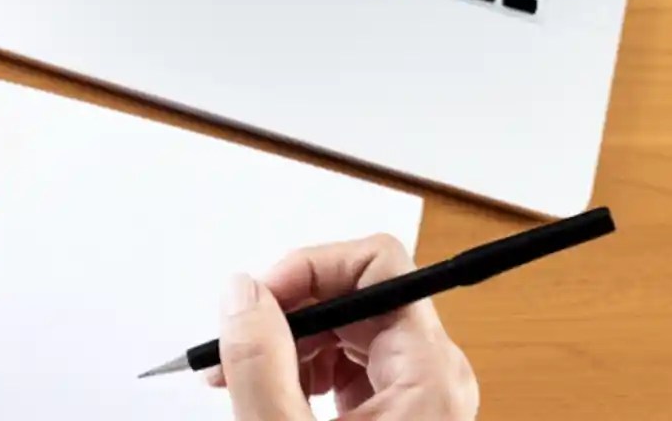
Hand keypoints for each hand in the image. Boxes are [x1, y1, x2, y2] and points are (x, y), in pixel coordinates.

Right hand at [208, 235, 478, 419]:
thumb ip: (260, 364)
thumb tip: (241, 293)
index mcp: (430, 375)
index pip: (376, 264)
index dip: (308, 267)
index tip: (259, 297)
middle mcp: (435, 374)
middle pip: (356, 293)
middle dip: (287, 310)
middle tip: (237, 343)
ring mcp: (420, 392)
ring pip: (348, 326)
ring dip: (290, 341)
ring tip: (247, 378)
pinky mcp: (400, 410)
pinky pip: (349, 361)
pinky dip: (303, 368)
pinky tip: (276, 394)